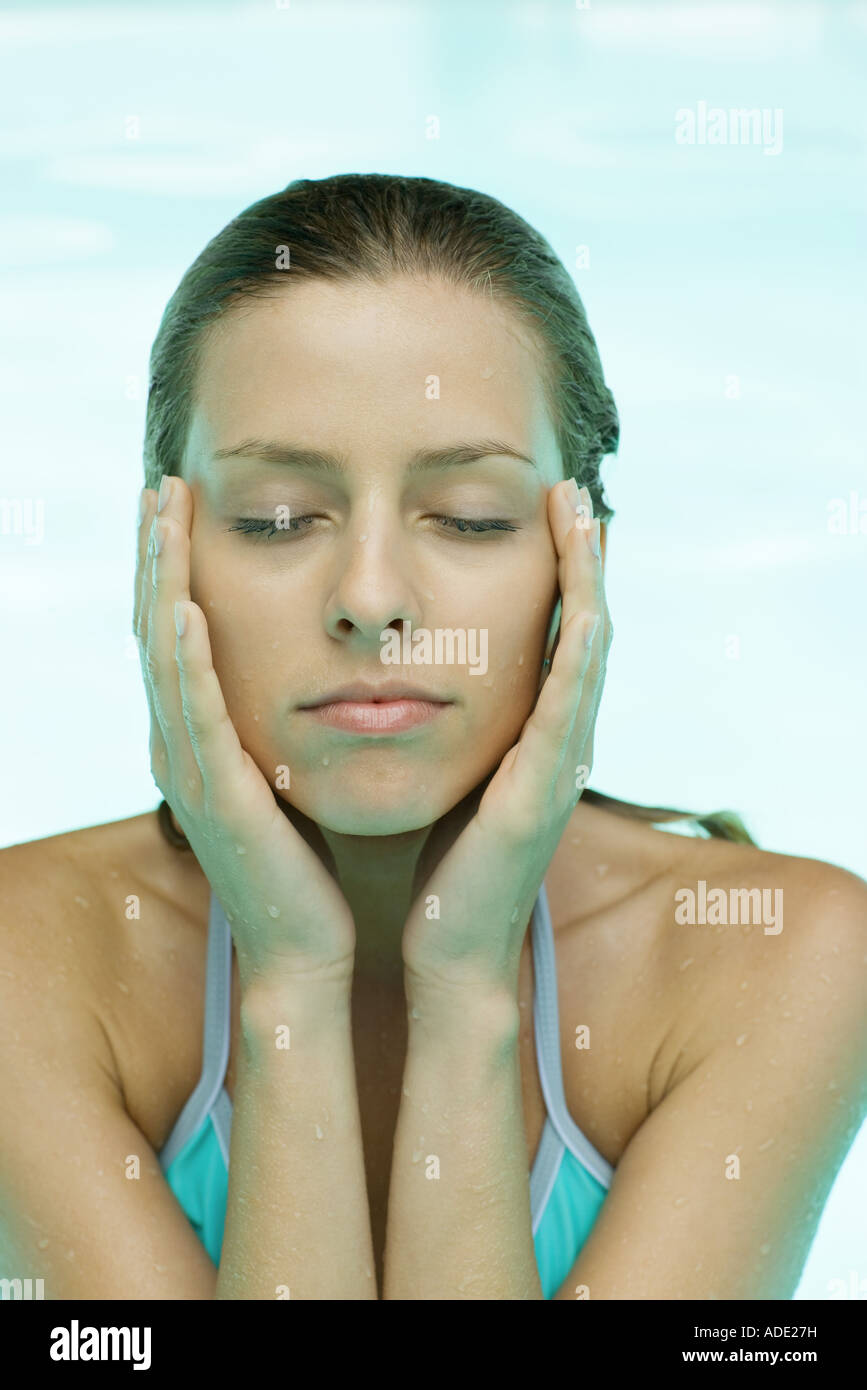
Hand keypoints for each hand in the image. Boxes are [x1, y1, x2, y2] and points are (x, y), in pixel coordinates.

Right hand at [134, 477, 356, 987]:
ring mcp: (193, 772)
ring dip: (161, 582)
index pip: (176, 636)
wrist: (307, 948)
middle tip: (160, 488)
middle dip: (156, 557)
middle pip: (155, 631)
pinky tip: (186, 604)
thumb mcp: (284, 776)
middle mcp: (182, 747)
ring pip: (164, 658)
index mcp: (201, 739)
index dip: (170, 569)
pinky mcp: (219, 796)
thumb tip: (309, 668)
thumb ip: (277, 724)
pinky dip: (185, 657)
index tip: (179, 508)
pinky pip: (195, 713)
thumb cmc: (307, 866)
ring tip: (162, 516)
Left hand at [401, 478, 611, 994]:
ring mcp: (558, 767)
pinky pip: (571, 702)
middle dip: (581, 561)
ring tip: (584, 516)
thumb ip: (451, 731)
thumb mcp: (449, 781)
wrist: (444, 950)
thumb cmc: (438, 871)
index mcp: (530, 741)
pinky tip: (586, 595)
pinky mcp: (543, 790)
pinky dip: (583, 644)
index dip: (558, 578)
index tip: (546, 515)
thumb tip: (412, 681)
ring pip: (589, 654)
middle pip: (583, 634)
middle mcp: (556, 746)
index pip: (554, 641)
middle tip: (575, 494)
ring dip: (591, 582)